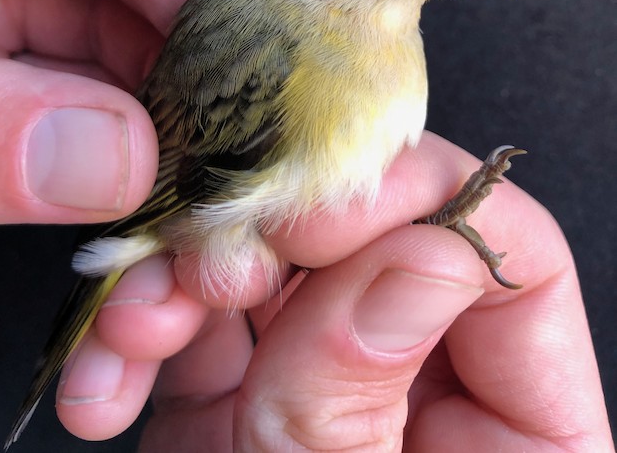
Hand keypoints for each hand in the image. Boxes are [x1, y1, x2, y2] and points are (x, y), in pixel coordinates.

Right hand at [59, 134, 612, 450]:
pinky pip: (198, 327)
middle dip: (280, 232)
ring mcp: (326, 386)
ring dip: (189, 275)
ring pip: (273, 268)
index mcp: (524, 436)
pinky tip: (112, 367)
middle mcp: (426, 389)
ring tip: (142, 317)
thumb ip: (368, 389)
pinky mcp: (239, 403)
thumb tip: (419, 251)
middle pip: (375, 239)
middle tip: (213, 253)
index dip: (422, 205)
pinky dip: (142, 330)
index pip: (508, 255)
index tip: (321, 205)